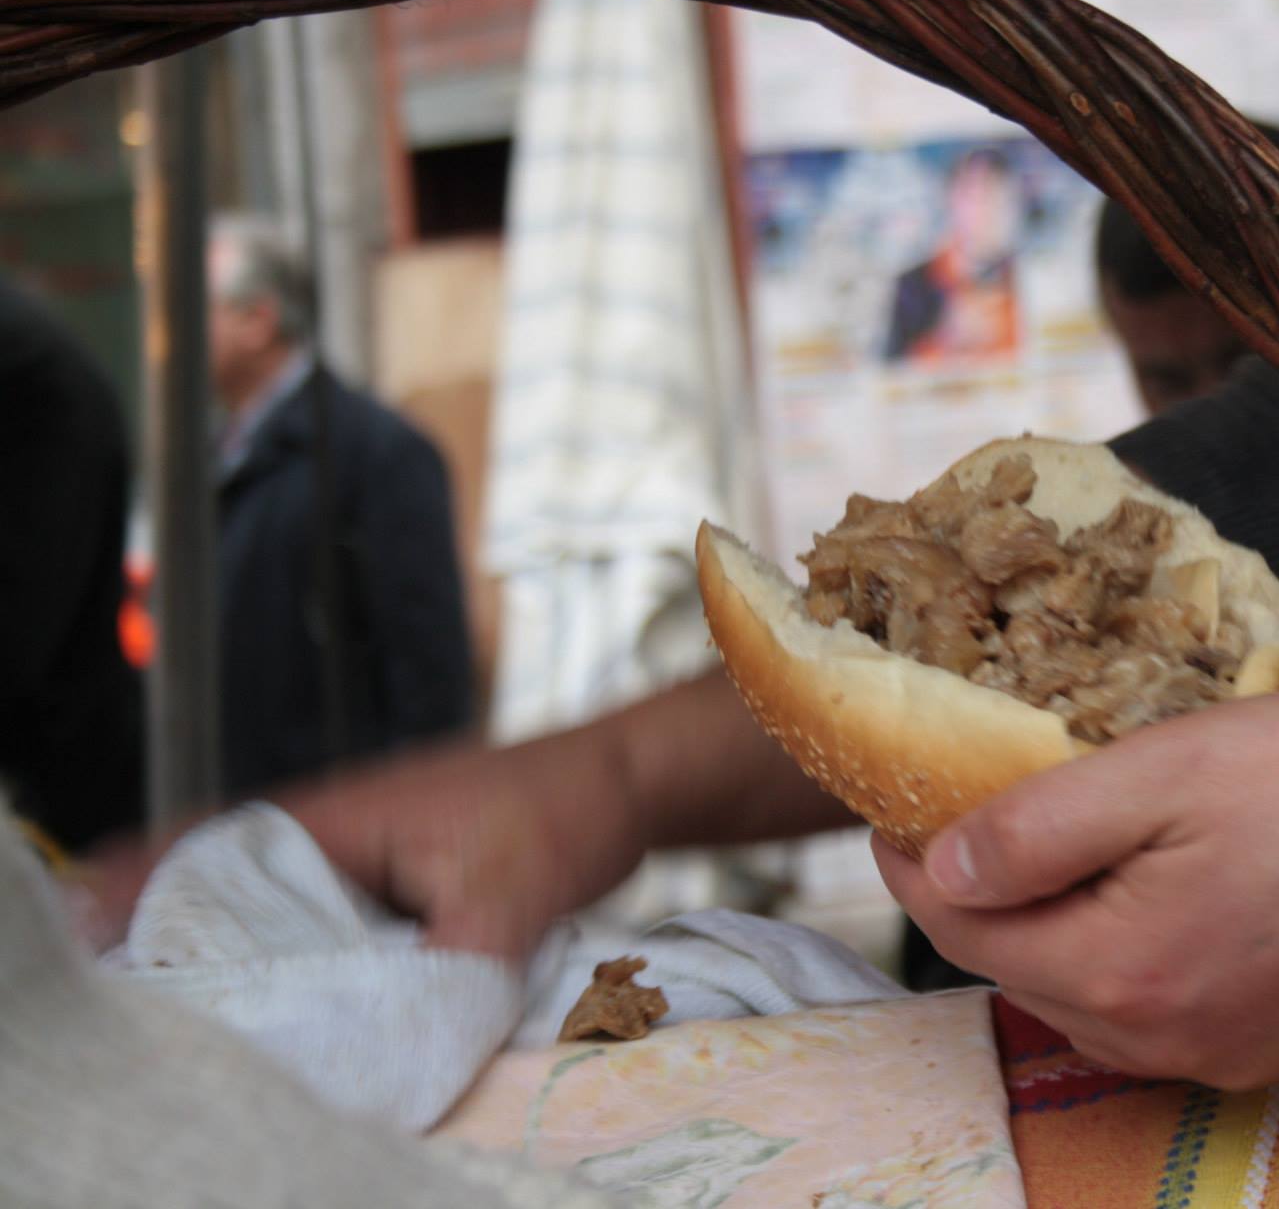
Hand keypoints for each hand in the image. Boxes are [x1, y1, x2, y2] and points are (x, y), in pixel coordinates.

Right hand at [72, 731, 648, 962]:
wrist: (625, 780)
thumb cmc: (564, 808)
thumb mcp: (504, 901)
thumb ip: (442, 975)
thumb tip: (394, 1049)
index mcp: (335, 817)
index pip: (209, 861)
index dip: (150, 905)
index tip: (103, 948)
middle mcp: (334, 830)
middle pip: (230, 895)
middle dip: (193, 948)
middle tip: (154, 1009)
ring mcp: (363, 853)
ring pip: (279, 913)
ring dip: (252, 957)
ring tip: (212, 1019)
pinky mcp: (394, 878)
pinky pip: (329, 923)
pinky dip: (308, 956)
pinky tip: (302, 1002)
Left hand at [874, 689, 1278, 1088]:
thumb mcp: (1166, 770)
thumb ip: (1040, 827)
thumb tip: (940, 868)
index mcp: (1114, 969)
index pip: (959, 929)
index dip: (909, 865)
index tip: (893, 812)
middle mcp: (1152, 1036)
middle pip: (1014, 971)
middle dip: (974, 901)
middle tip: (966, 821)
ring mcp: (1209, 1054)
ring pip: (1078, 1000)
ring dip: (1044, 934)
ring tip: (1046, 854)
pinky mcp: (1258, 1049)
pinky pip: (1146, 1017)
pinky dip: (1114, 963)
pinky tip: (1136, 903)